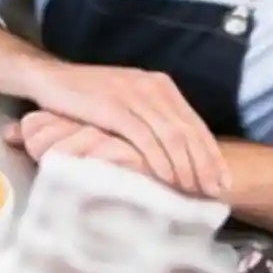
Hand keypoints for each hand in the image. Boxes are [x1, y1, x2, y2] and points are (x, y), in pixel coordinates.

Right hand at [22, 62, 228, 196]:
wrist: (50, 79)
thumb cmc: (89, 96)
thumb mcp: (128, 100)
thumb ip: (152, 117)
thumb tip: (179, 151)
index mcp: (161, 85)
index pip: (195, 124)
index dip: (212, 154)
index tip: (222, 181)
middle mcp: (153, 87)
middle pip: (189, 132)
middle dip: (205, 165)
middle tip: (214, 193)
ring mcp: (134, 96)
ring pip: (172, 137)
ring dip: (186, 167)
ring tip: (192, 191)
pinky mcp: (114, 107)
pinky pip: (145, 138)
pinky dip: (159, 160)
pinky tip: (165, 179)